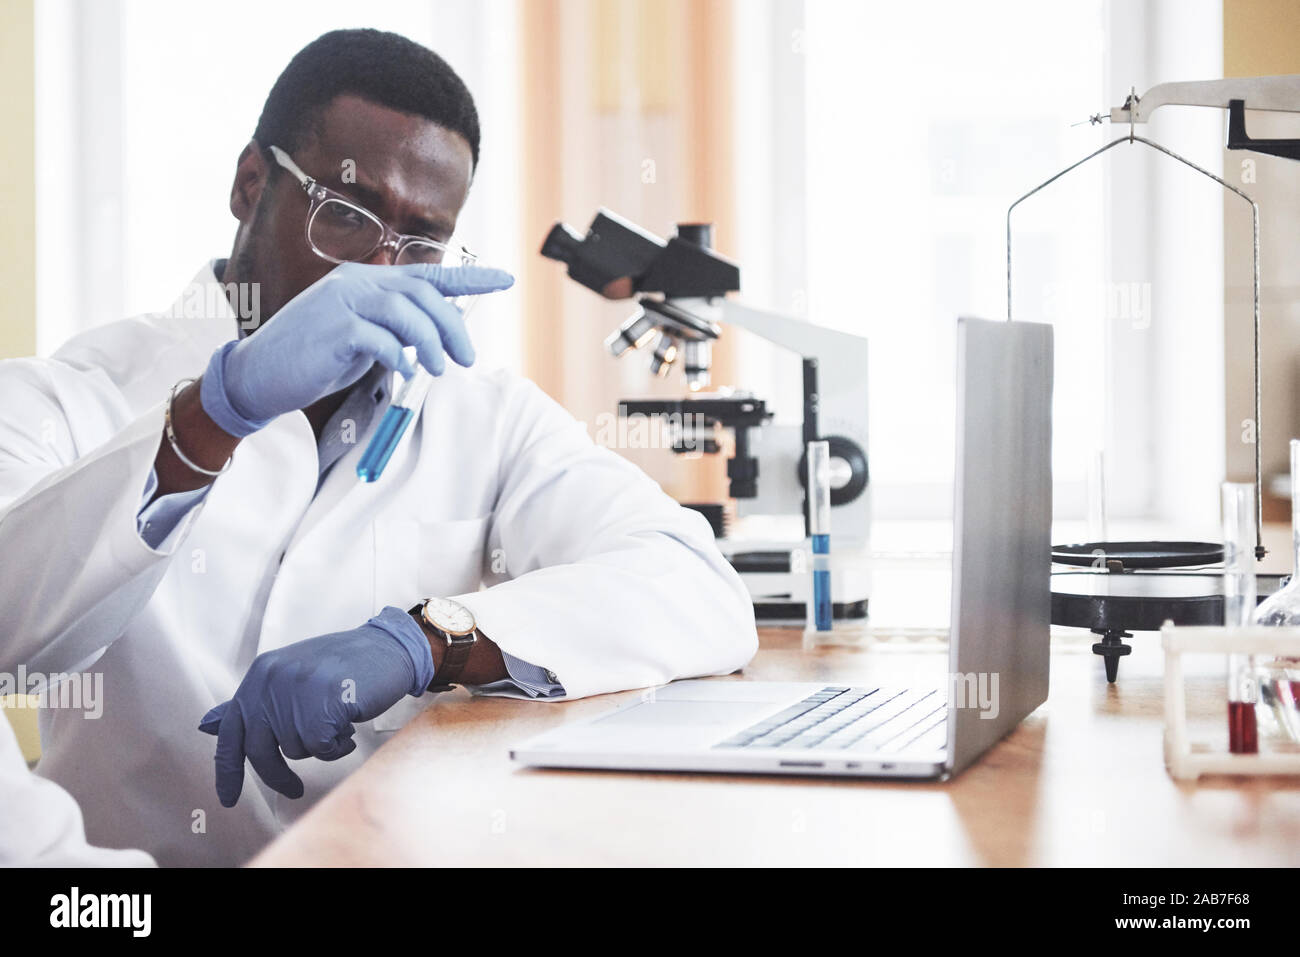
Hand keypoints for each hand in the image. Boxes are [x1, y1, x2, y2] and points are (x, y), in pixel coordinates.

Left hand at [198, 607, 434, 806]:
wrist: (388, 648)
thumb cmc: (343, 666)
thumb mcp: (290, 677)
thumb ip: (254, 702)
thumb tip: (208, 724)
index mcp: (261, 674)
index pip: (232, 731)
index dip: (228, 769)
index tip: (228, 799)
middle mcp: (272, 680)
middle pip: (260, 750)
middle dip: (277, 775)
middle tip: (293, 789)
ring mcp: (297, 691)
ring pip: (296, 750)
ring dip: (320, 746)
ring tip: (338, 721)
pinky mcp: (323, 704)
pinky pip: (322, 748)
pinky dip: (338, 746)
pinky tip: (349, 724)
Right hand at [200, 262, 513, 435]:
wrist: (259, 373)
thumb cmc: (315, 357)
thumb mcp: (363, 336)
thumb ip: (394, 328)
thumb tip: (436, 338)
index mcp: (368, 280)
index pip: (428, 275)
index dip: (470, 278)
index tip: (506, 280)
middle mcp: (357, 283)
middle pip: (424, 296)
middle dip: (454, 327)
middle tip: (467, 358)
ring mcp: (343, 303)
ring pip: (407, 314)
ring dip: (432, 344)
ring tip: (440, 369)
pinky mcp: (334, 330)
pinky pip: (381, 340)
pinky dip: (400, 356)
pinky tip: (404, 370)